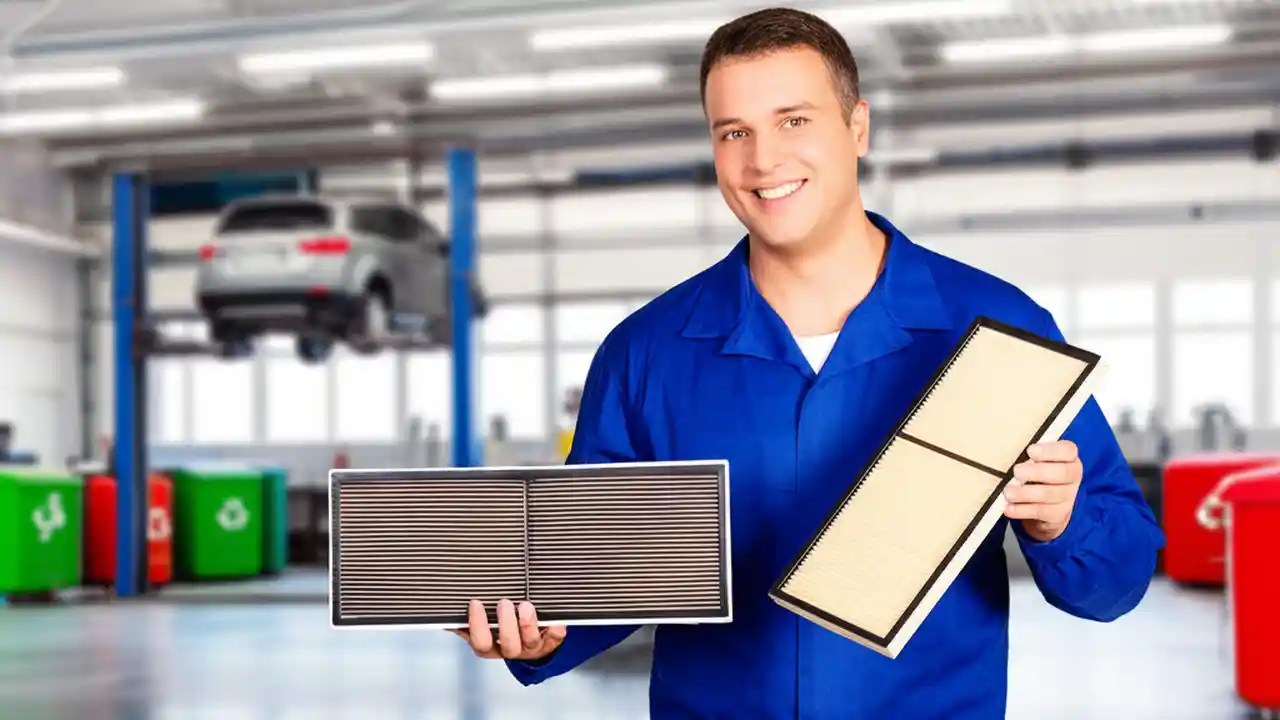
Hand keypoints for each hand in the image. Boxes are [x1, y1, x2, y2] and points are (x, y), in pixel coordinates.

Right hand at [450, 598, 566, 660]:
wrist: (534, 642)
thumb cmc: (500, 626)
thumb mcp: (482, 624)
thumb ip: (465, 620)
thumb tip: (442, 609)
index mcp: (491, 646)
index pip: (481, 643)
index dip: (477, 626)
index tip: (475, 602)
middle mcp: (511, 649)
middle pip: (507, 645)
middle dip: (505, 624)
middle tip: (504, 602)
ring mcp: (532, 646)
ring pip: (530, 641)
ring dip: (528, 624)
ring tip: (526, 605)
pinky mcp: (551, 640)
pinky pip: (556, 637)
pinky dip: (556, 628)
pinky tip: (555, 619)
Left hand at [1003, 440, 1081, 542]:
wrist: (1046, 504)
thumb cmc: (1038, 472)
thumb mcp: (1036, 460)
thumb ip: (1029, 456)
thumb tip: (1008, 454)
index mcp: (1069, 458)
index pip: (1068, 450)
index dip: (1050, 451)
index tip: (1030, 451)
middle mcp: (1073, 476)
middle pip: (1061, 473)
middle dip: (1037, 472)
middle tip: (1017, 472)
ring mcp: (1068, 497)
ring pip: (1050, 494)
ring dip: (1026, 493)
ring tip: (1008, 492)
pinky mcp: (1059, 514)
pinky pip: (1042, 512)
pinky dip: (1023, 510)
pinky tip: (1009, 507)